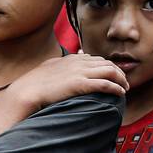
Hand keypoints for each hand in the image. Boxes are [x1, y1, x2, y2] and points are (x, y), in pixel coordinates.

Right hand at [9, 53, 127, 111]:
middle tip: (124, 83)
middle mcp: (79, 62)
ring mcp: (80, 72)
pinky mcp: (80, 84)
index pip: (98, 59)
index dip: (109, 67)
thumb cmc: (36, 81)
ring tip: (125, 88)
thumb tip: (71, 59)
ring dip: (121, 80)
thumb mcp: (51, 66)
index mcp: (73, 58)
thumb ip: (63, 62)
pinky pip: (105, 84)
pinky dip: (116, 88)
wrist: (28, 90)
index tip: (114, 76)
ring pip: (110, 72)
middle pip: (108, 64)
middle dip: (119, 73)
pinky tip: (120, 93)